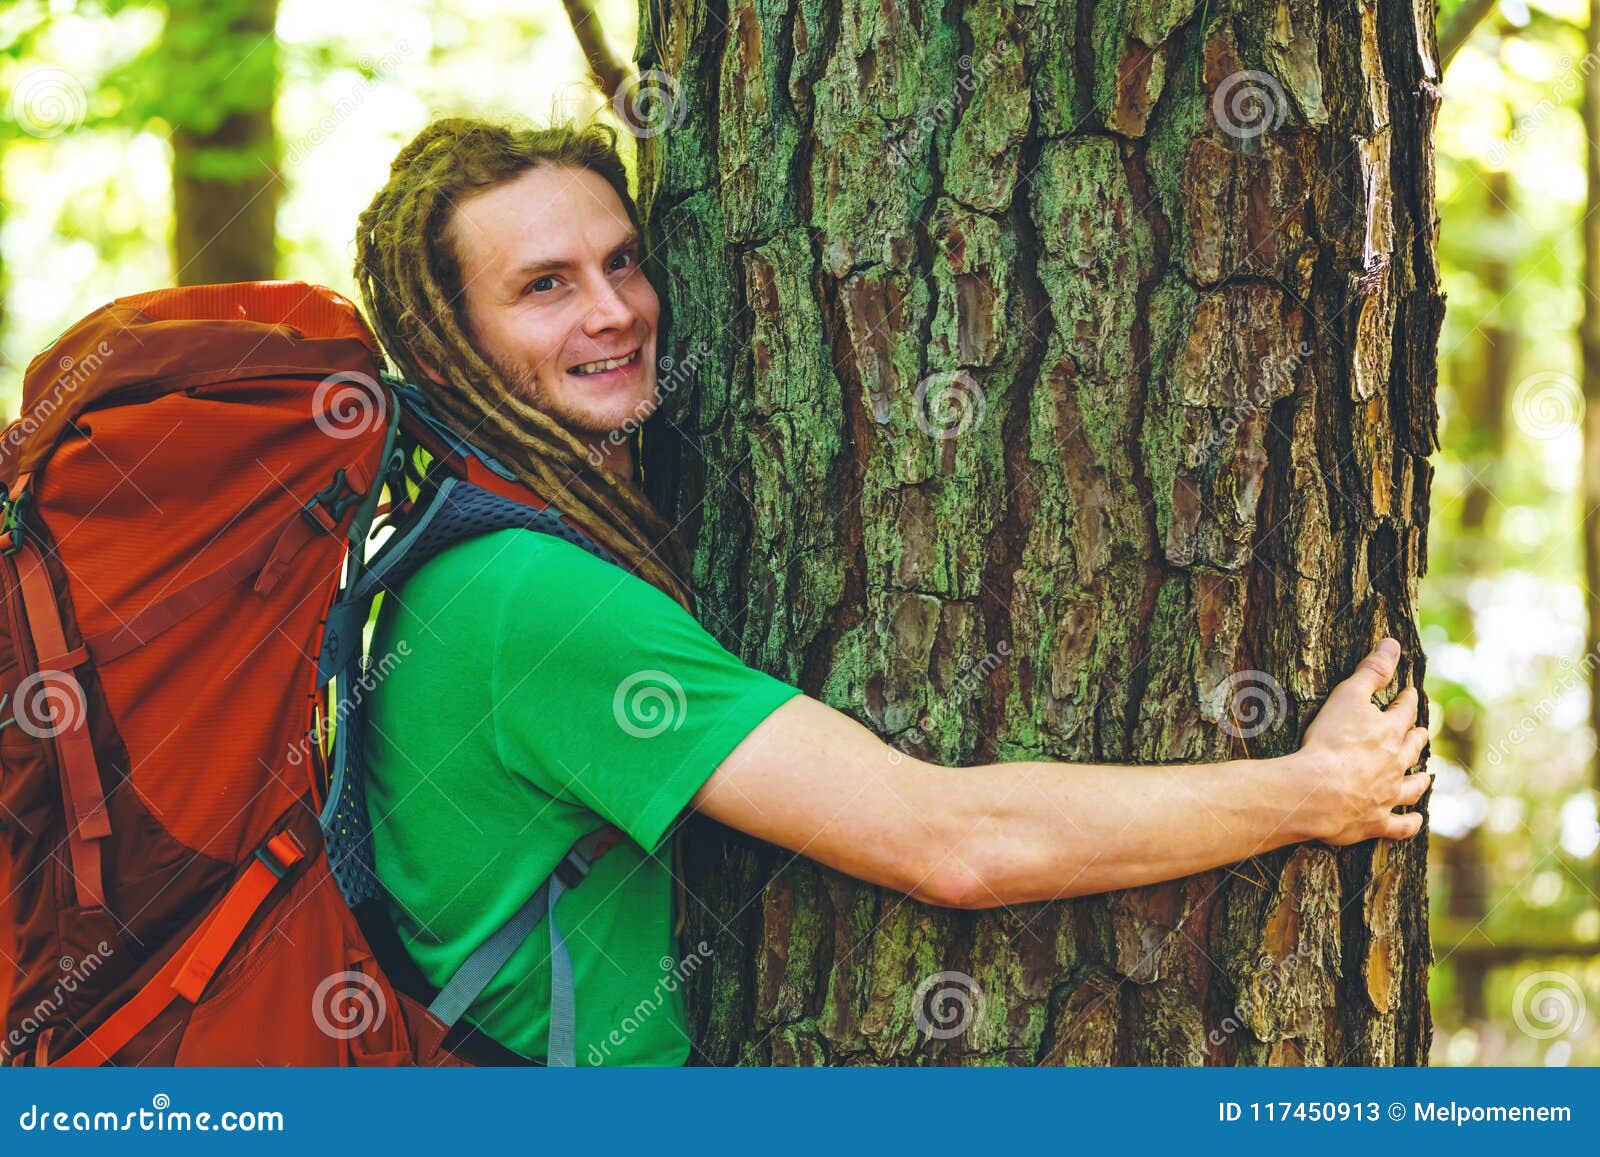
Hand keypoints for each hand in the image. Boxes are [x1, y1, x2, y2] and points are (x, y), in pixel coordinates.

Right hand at [1290, 638, 1431, 846]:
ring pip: (1412, 786)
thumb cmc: (1329, 742)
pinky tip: (1417, 822)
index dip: (1407, 700)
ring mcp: (1389, 795)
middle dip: (1417, 737)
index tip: (1410, 693)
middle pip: (1413, 747)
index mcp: (1389, 732)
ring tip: (1426, 776)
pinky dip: (1410, 824)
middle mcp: (1396, 763)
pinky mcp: (1377, 821)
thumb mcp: (1347, 696)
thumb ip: (1371, 670)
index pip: (1404, 711)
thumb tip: (1393, 644)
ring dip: (1420, 780)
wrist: (1317, 791)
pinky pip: (1400, 826)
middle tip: (1421, 731)